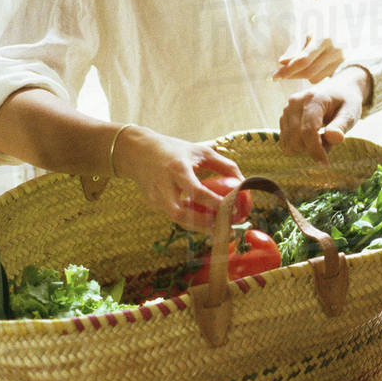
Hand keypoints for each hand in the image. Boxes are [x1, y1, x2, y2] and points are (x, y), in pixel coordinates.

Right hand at [112, 124, 244, 231]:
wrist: (137, 151)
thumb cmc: (176, 150)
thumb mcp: (201, 151)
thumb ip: (224, 165)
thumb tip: (244, 182)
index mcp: (176, 168)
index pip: (195, 191)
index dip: (214, 203)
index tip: (233, 209)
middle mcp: (163, 185)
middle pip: (180, 214)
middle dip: (204, 225)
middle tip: (227, 228)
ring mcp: (154, 197)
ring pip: (177, 220)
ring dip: (200, 227)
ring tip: (221, 230)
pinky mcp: (152, 203)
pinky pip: (174, 215)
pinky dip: (191, 220)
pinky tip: (206, 222)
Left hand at [272, 35, 343, 83]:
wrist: (345, 30)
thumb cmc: (320, 30)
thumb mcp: (306, 34)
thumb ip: (295, 49)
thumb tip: (282, 62)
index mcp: (324, 39)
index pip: (302, 60)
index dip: (287, 70)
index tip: (274, 77)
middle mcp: (335, 51)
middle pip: (308, 72)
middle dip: (291, 74)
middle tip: (279, 75)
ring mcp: (341, 62)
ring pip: (314, 78)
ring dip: (301, 75)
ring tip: (300, 65)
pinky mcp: (343, 70)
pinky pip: (321, 79)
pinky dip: (312, 76)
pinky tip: (313, 66)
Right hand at [278, 66, 370, 162]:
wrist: (339, 88)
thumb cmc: (346, 101)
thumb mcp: (350, 112)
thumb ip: (341, 126)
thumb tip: (334, 139)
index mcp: (314, 99)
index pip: (308, 131)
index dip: (315, 150)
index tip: (325, 164)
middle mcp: (296, 102)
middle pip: (296, 138)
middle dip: (312, 149)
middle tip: (329, 143)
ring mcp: (287, 108)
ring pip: (289, 141)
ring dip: (305, 147)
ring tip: (322, 138)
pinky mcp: (284, 115)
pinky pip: (285, 139)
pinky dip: (298, 144)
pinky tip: (312, 138)